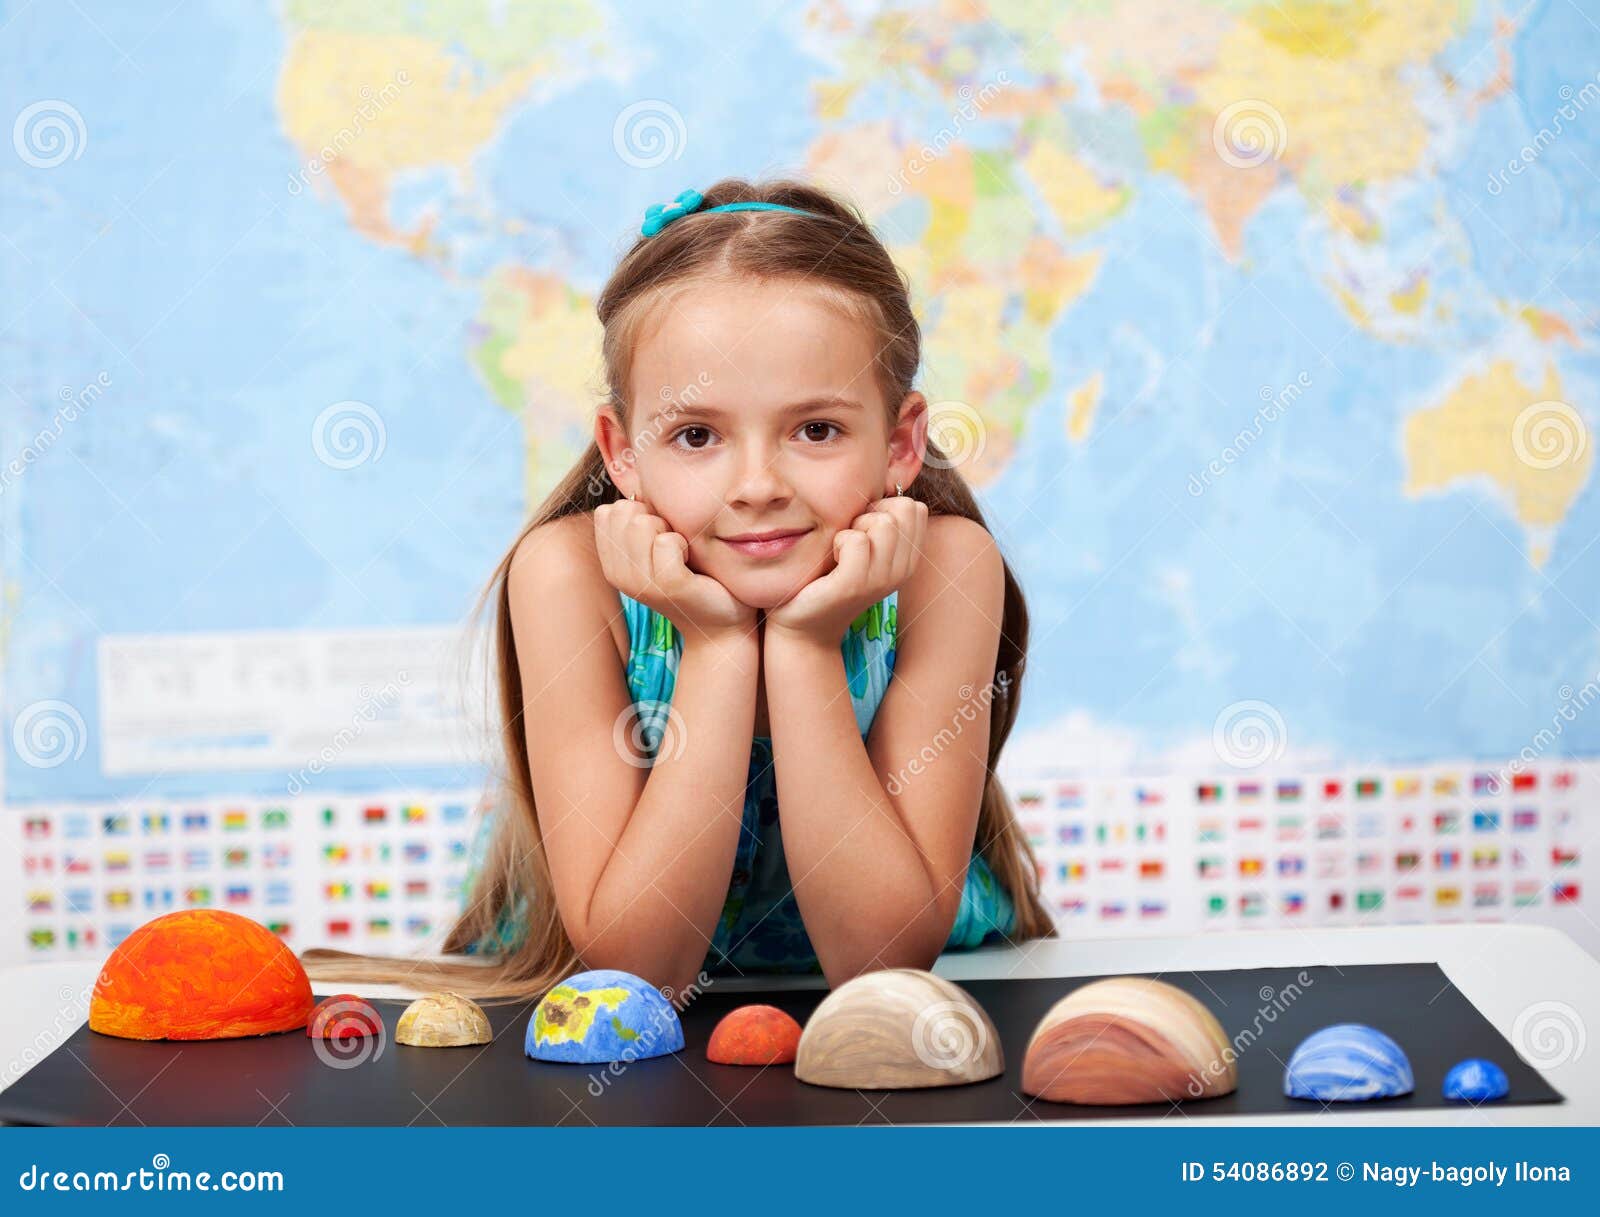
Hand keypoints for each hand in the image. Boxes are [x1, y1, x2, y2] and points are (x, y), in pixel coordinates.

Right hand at [593, 498, 756, 644]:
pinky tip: (690, 562)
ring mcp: (641, 584)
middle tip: (674, 547)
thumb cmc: (694, 572)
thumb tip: (631, 471)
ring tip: (682, 554)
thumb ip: (641, 515)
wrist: (722, 617)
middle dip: (655, 518)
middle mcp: (619, 575)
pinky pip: (667, 542)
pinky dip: (684, 544)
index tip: (659, 536)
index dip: (638, 513)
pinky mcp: (668, 587)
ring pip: (643, 523)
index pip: (609, 510)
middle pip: (625, 512)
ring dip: (670, 531)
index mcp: (612, 563)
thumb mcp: (658, 542)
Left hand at [765, 496, 927, 646]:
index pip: (914, 507)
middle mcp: (902, 571)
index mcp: (908, 559)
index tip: (863, 529)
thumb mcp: (861, 543)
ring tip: (840, 551)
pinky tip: (831, 559)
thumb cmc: (828, 574)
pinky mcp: (854, 586)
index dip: (884, 508)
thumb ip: (878, 515)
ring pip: (882, 522)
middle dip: (872, 514)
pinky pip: (856, 540)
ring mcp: (880, 580)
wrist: (803, 622)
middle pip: (903, 509)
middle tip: (850, 540)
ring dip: (854, 527)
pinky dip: (839, 541)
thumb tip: (888, 473)